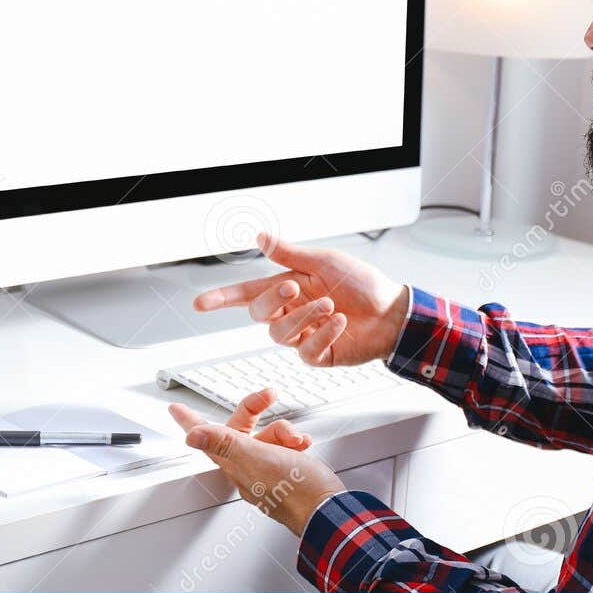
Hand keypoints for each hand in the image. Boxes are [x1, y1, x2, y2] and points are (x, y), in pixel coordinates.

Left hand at [168, 390, 345, 534]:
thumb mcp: (257, 458)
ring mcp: (266, 470)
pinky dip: (294, 442)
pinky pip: (284, 447)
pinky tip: (302, 446)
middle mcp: (246, 467)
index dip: (190, 421)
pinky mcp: (285, 471)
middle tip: (268, 395)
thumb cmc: (296, 491)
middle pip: (241, 428)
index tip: (176, 409)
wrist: (326, 510)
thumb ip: (225, 443)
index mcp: (235, 463)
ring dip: (284, 431)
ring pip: (267, 435)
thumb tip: (191, 435)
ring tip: (297, 440)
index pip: (206, 438)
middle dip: (258, 411)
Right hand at [192, 233, 408, 366]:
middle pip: (258, 314)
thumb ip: (290, 254)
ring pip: (280, 334)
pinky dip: (323, 334)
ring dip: (303, 316)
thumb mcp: (325, 262)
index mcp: (288, 288)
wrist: (392, 310)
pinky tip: (339, 322)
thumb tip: (261, 238)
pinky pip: (306, 350)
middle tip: (292, 286)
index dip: (222, 299)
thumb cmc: (362, 283)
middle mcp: (292, 313)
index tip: (200, 303)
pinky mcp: (320, 355)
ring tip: (330, 304)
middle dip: (271, 300)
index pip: (247, 294)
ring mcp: (304, 336)